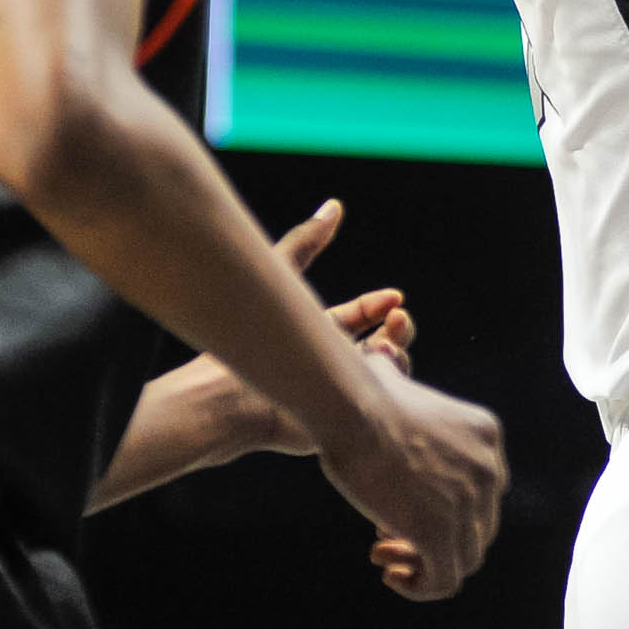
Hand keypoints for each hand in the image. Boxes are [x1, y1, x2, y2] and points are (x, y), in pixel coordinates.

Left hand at [165, 202, 416, 458]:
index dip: (381, 305)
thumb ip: (306, 242)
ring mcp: (338, 393)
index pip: (362, 316)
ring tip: (387, 345)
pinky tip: (384, 373)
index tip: (394, 297)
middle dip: (398, 330)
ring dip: (397, 356)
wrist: (228, 399)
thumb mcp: (282, 278)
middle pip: (382, 343)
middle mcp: (332, 362)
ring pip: (386, 373)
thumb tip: (334, 205)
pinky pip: (376, 406)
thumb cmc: (247, 339)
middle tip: (400, 318)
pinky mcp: (339, 423)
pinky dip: (389, 388)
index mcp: (319, 332)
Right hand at [320, 369, 508, 602]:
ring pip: (464, 559)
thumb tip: (384, 352)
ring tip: (386, 556)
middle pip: (477, 528)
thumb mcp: (402, 386)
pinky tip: (391, 573)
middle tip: (388, 539)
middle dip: (434, 540)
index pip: (482, 493)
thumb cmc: (363, 394)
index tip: (401, 509)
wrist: (354, 409)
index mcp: (487, 438)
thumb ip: (406, 395)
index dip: (445, 510)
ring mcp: (470, 503)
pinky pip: (445, 581)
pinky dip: (421, 586)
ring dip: (424, 565)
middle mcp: (489, 471)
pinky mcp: (442, 531)